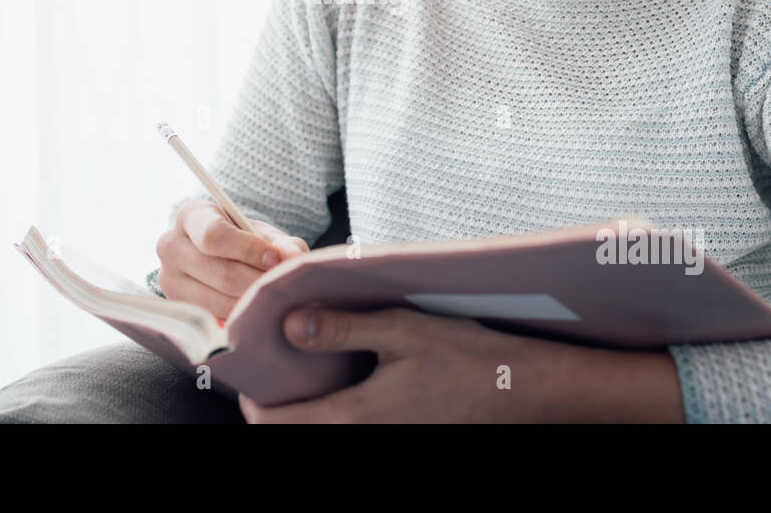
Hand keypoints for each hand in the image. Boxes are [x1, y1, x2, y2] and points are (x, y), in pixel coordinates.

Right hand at [155, 199, 308, 319]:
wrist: (222, 258)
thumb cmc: (245, 241)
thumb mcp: (264, 236)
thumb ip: (283, 245)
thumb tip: (295, 260)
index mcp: (190, 216)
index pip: (213, 235)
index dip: (247, 249)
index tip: (273, 259)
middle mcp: (170, 245)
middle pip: (218, 272)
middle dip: (255, 281)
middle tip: (280, 286)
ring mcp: (168, 279)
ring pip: (216, 301)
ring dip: (249, 303)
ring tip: (271, 299)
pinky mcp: (176, 307)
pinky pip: (212, 318)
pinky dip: (238, 317)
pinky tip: (254, 311)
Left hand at [237, 307, 685, 422]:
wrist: (524, 390)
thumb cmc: (467, 355)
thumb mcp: (402, 329)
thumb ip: (343, 329)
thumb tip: (290, 327)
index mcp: (356, 416)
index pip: (278, 425)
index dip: (251, 399)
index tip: (246, 365)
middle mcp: (365, 440)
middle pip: (296, 435)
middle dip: (275, 404)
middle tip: (269, 364)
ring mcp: (386, 442)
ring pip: (325, 434)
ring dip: (304, 408)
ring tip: (302, 366)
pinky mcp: (402, 436)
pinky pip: (352, 429)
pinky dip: (334, 409)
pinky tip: (345, 377)